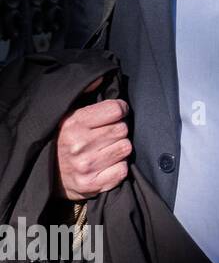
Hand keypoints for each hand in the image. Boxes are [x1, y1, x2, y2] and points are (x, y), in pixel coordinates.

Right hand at [55, 77, 130, 199]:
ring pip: (126, 148)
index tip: (115, 114)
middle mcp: (79, 144)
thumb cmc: (63, 140)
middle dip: (119, 130)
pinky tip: (106, 165)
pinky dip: (118, 167)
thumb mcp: (68, 114)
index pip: (116, 110)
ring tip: (105, 149)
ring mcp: (86, 166)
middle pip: (123, 129)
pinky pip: (123, 170)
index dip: (120, 110)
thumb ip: (85, 95)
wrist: (48, 176)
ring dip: (119, 148)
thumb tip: (101, 78)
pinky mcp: (92, 184)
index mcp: (73, 123)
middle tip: (106, 135)